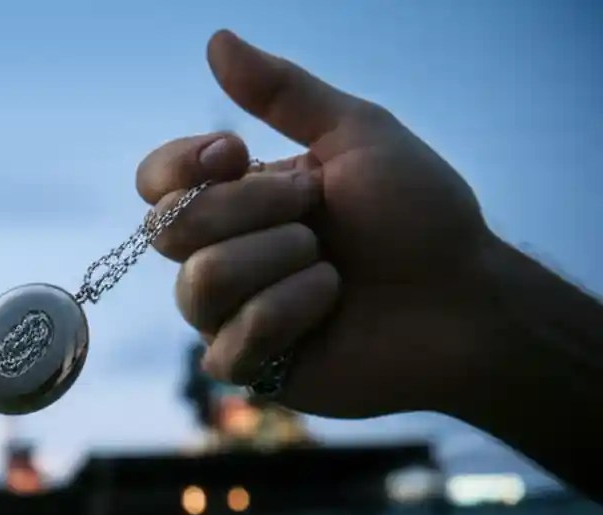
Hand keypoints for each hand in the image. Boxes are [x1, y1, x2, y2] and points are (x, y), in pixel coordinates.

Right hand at [136, 30, 497, 418]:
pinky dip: (288, 314)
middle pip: (170, 230)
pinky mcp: (249, 367)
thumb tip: (217, 40)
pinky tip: (329, 309)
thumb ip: (283, 92)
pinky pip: (229, 343)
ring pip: (199, 285)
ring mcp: (230, 314)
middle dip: (252, 210)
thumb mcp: (356, 135)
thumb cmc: (419, 218)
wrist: (465, 300)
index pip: (156, 183)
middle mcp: (222, 256)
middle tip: (316, 212)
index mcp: (238, 200)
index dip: (179, 166)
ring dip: (278, 262)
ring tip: (331, 267)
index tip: (235, 151)